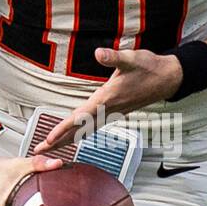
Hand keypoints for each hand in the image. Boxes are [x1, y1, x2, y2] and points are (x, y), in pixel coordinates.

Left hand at [35, 47, 182, 151]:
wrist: (168, 78)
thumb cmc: (149, 68)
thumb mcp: (131, 58)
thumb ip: (114, 57)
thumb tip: (99, 53)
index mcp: (107, 98)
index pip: (80, 117)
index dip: (63, 128)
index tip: (49, 138)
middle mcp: (108, 109)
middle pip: (78, 130)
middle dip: (58, 141)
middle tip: (39, 152)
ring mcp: (111, 113)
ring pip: (85, 131)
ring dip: (67, 140)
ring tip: (50, 148)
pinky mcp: (114, 112)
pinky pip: (93, 127)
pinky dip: (80, 134)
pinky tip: (75, 136)